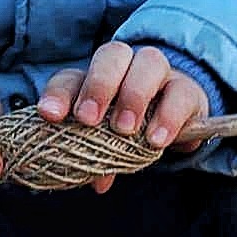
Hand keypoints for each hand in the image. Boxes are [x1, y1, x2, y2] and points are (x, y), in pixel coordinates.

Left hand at [36, 41, 209, 193]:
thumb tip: (98, 183)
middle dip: (98, 85)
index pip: (71, 78)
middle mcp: (126, 66)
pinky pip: (180, 92)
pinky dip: (168, 115)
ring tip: (125, 130)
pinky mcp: (187, 89)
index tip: (50, 116)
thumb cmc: (130, 127)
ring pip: (148, 61)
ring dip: (133, 95)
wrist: (176, 116)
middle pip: (111, 54)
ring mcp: (159, 73)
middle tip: (88, 119)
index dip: (58, 95)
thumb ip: (102, 157)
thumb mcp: (110, 143)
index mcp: (95, 78)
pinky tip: (156, 140)